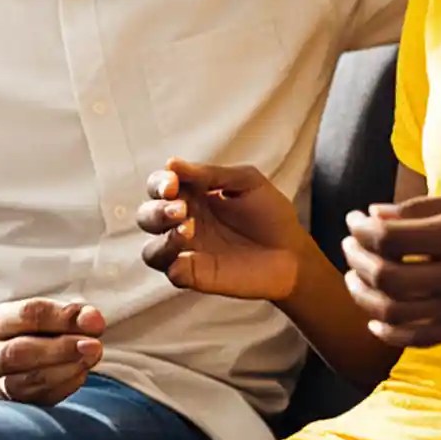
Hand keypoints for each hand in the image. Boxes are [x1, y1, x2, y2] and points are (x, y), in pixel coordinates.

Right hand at [0, 298, 106, 404]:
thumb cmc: (20, 333)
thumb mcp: (36, 315)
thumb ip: (67, 315)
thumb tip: (93, 321)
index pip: (28, 315)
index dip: (64, 317)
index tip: (95, 321)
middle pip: (20, 352)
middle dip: (62, 349)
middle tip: (94, 346)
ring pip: (27, 382)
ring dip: (66, 370)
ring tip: (90, 359)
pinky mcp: (8, 406)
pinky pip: (38, 400)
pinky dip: (64, 386)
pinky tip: (80, 373)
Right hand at [137, 158, 310, 300]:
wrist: (293, 252)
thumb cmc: (270, 214)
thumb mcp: (246, 182)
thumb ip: (210, 174)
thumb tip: (171, 163)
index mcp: (193, 196)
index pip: (160, 186)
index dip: (159, 183)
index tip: (172, 183)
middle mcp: (184, 223)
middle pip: (147, 217)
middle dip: (156, 210)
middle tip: (180, 209)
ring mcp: (188, 252)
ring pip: (151, 250)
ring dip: (162, 238)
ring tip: (188, 230)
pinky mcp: (197, 276)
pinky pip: (172, 273)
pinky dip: (173, 264)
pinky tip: (189, 257)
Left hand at [344, 191, 440, 347]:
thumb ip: (423, 208)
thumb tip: (372, 214)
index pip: (393, 239)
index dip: (363, 229)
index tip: (355, 219)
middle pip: (388, 278)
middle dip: (357, 260)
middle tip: (349, 245)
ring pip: (397, 312)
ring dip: (364, 295)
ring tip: (354, 276)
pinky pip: (420, 338)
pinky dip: (390, 332)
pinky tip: (375, 317)